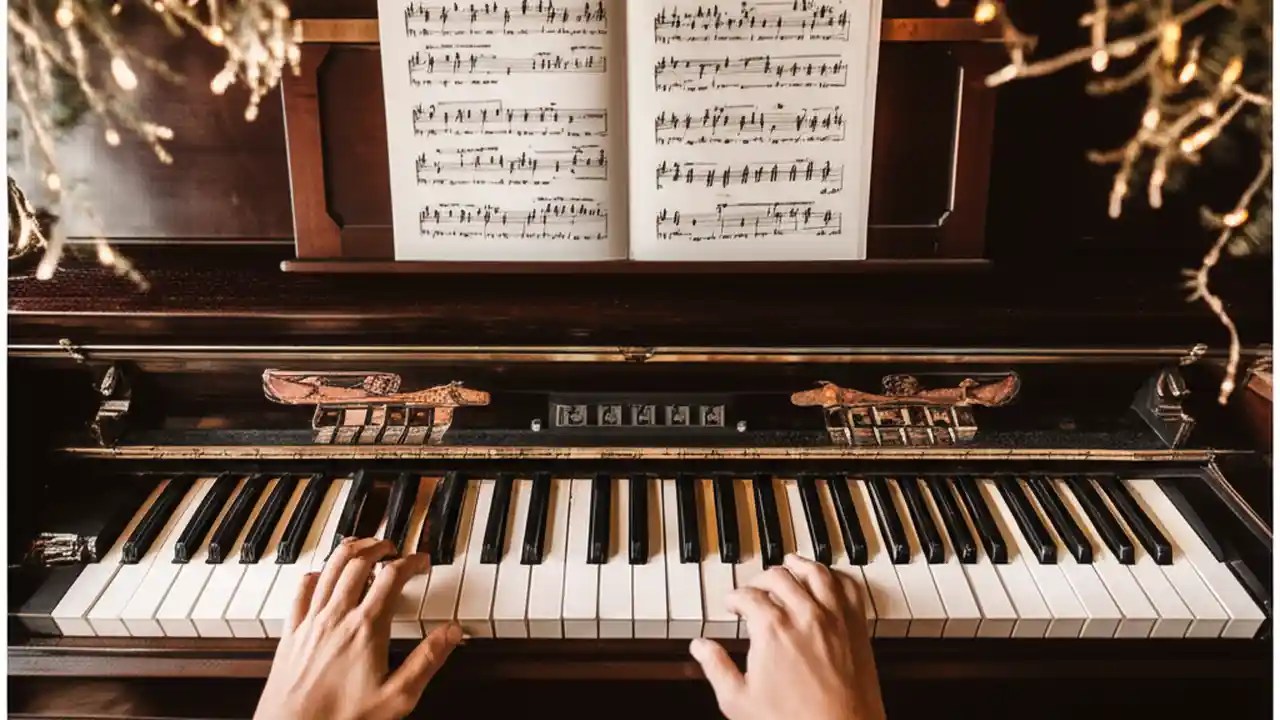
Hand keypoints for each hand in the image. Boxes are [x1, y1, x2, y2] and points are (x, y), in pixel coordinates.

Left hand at [255, 538, 463, 719]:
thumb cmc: (342, 719)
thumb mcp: (397, 697)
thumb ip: (427, 660)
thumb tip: (452, 632)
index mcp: (366, 628)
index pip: (392, 576)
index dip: (411, 561)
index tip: (422, 561)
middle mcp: (336, 616)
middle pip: (358, 562)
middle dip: (379, 547)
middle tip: (393, 548)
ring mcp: (311, 621)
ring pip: (329, 568)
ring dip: (349, 550)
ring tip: (363, 546)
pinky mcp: (291, 632)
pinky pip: (301, 590)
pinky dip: (315, 574)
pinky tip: (321, 574)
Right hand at [689, 554, 885, 719]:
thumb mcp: (739, 701)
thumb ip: (717, 668)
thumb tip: (700, 646)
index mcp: (772, 628)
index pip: (747, 595)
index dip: (734, 597)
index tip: (732, 604)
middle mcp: (804, 614)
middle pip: (779, 576)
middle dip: (761, 578)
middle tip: (755, 587)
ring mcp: (834, 618)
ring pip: (816, 573)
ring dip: (799, 564)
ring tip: (790, 563)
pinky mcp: (857, 628)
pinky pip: (849, 588)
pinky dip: (837, 576)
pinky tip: (831, 578)